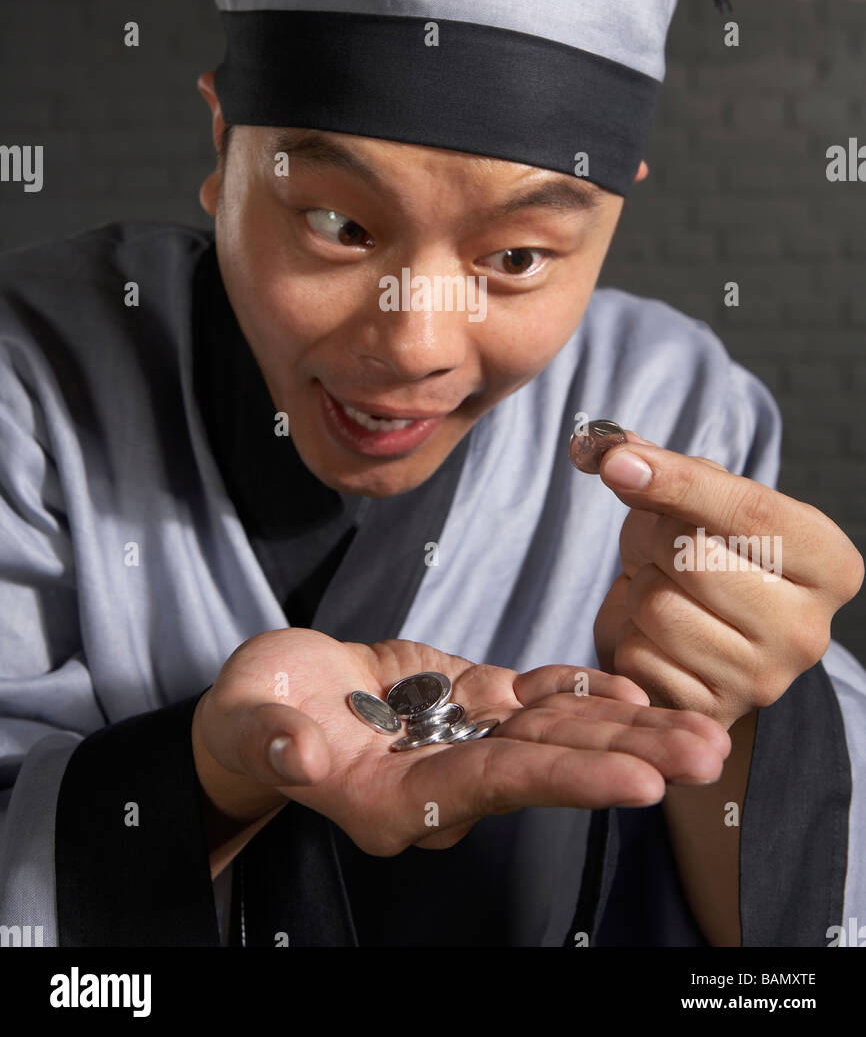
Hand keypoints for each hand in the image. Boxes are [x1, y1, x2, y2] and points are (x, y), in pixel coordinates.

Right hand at [192, 628, 730, 854]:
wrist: (272, 702)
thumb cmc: (252, 719)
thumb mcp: (251, 724)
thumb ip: (276, 742)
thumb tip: (297, 752)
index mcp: (396, 800)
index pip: (497, 788)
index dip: (567, 780)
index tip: (640, 782)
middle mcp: (445, 781)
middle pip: (549, 766)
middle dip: (629, 758)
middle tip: (706, 755)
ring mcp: (463, 739)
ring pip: (556, 732)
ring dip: (628, 726)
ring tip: (700, 728)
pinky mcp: (467, 701)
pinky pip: (535, 699)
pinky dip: (584, 691)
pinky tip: (632, 688)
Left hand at [593, 432, 863, 729]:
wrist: (704, 647)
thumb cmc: (709, 560)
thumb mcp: (704, 508)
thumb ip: (667, 471)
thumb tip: (613, 451)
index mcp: (830, 564)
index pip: (750, 509)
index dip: (677, 480)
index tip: (617, 462)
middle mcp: (809, 630)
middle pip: (692, 554)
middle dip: (656, 539)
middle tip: (666, 548)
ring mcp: (764, 681)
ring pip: (658, 606)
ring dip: (640, 591)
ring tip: (666, 595)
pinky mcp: (711, 713)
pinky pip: (637, 656)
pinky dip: (630, 638)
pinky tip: (658, 640)